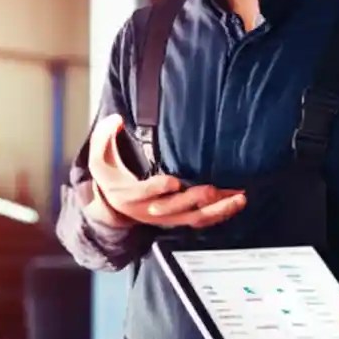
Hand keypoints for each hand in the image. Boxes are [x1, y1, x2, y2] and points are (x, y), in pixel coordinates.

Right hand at [84, 114, 246, 228]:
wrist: (112, 209)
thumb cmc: (110, 178)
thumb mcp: (99, 158)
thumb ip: (104, 137)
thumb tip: (115, 118)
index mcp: (130, 195)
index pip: (145, 193)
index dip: (158, 189)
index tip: (173, 182)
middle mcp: (150, 210)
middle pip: (175, 208)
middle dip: (195, 199)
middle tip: (214, 189)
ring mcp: (167, 217)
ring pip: (194, 218)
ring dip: (217, 210)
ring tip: (238, 198)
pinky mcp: (178, 218)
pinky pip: (201, 220)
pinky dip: (220, 213)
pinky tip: (237, 202)